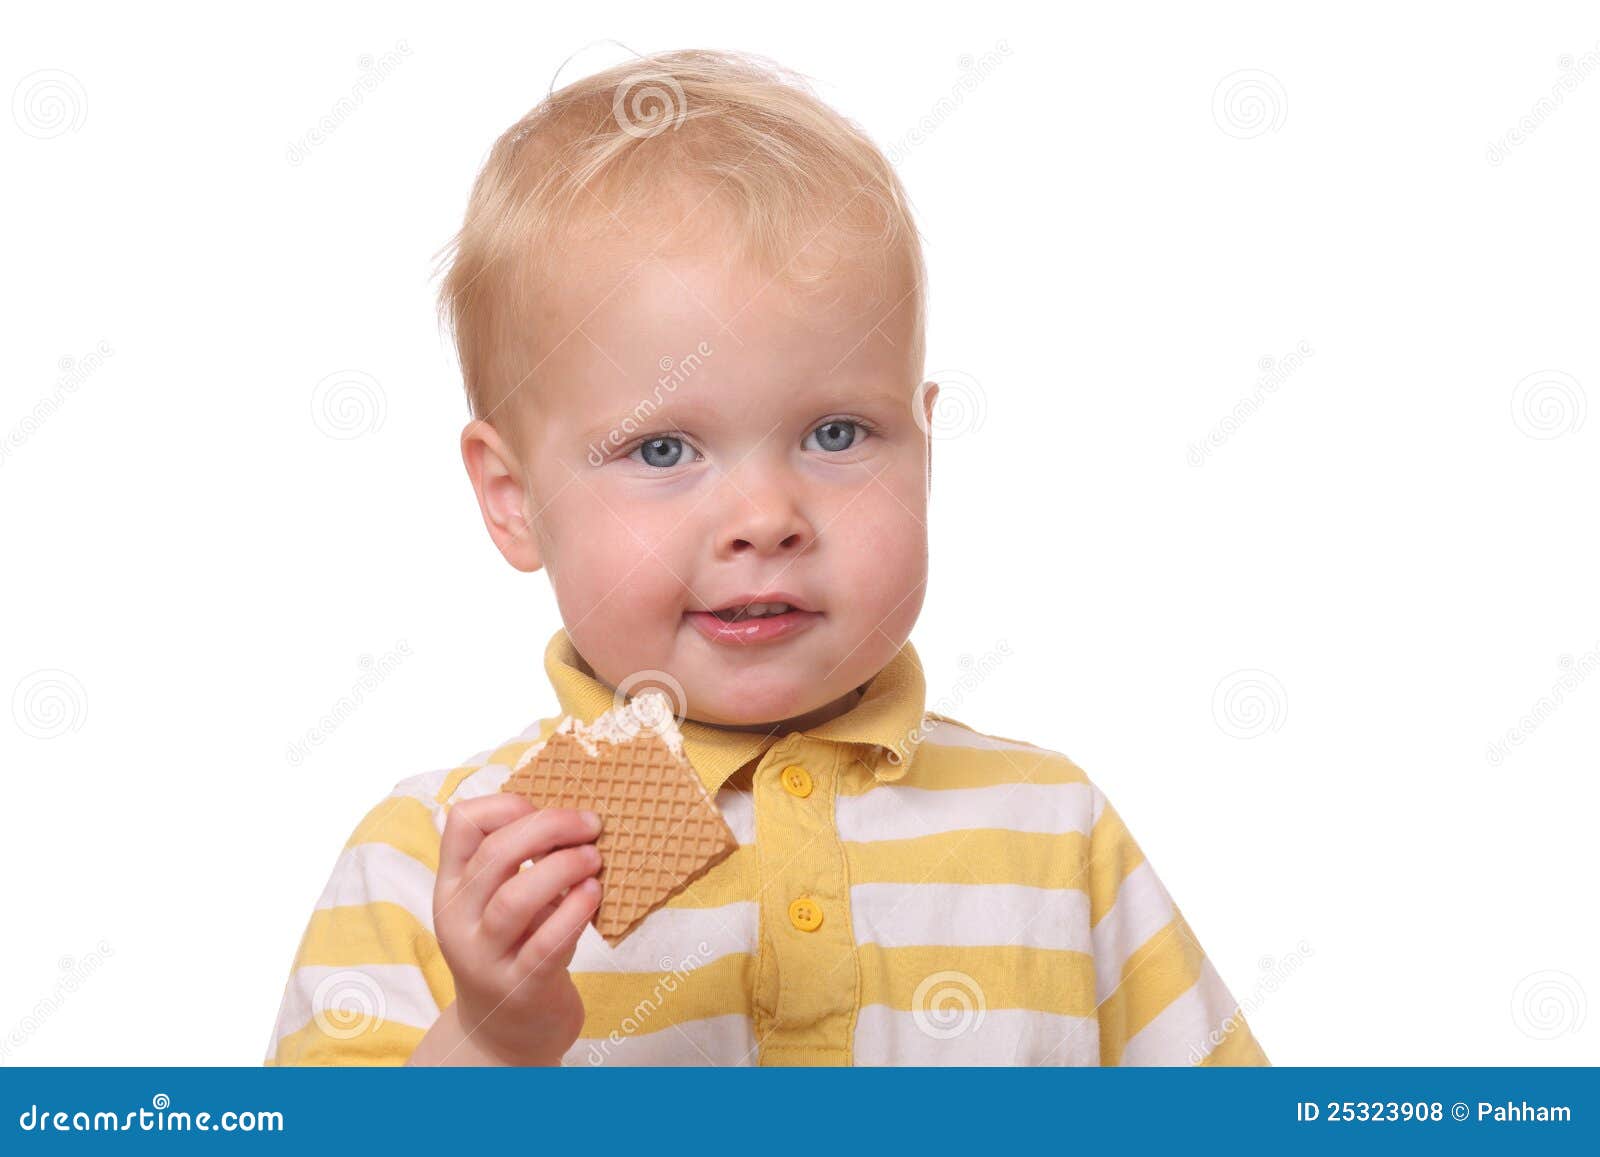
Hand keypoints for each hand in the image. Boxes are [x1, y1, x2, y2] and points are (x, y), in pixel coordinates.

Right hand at [410, 794, 602, 1065]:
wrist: (504, 1036)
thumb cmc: (514, 950)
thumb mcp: (501, 902)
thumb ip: (520, 862)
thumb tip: (573, 816)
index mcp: (453, 886)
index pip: (462, 822)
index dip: (509, 804)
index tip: (550, 810)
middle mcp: (458, 919)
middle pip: (494, 853)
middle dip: (548, 827)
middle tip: (590, 825)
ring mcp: (485, 956)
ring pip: (515, 898)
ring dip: (562, 868)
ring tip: (595, 859)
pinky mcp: (520, 987)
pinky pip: (546, 943)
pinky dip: (574, 911)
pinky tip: (594, 894)